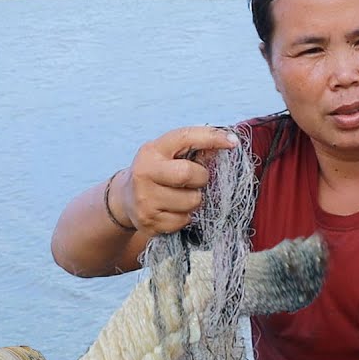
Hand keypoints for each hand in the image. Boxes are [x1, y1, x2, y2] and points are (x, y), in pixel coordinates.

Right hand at [115, 126, 237, 233]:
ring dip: (195, 199)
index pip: (185, 137)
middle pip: (188, 174)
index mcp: (152, 150)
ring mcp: (145, 199)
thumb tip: (228, 142)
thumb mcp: (169, 154)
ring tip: (183, 195)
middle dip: (201, 178)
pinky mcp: (150, 222)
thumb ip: (194, 147)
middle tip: (196, 180)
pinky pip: (184, 220)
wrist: (126, 199)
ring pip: (191, 201)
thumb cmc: (158, 172)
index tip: (233, 141)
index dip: (212, 137)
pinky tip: (174, 209)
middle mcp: (144, 173)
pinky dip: (186, 216)